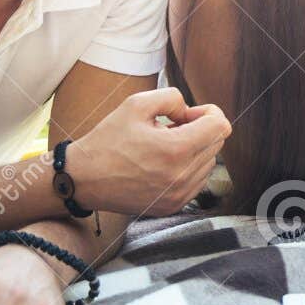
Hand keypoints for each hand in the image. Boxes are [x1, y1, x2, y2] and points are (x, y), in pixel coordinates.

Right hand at [68, 87, 230, 216]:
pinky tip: (162, 163)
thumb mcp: (136, 104)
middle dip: (200, 129)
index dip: (207, 112)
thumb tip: (190, 113)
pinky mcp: (174, 205)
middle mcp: (182, 176)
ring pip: (209, 162)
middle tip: (170, 127)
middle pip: (217, 143)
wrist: (83, 179)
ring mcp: (179, 194)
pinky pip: (197, 180)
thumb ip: (172, 98)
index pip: (221, 126)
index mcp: (176, 150)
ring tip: (163, 146)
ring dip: (194, 149)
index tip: (186, 115)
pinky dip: (187, 168)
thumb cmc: (107, 140)